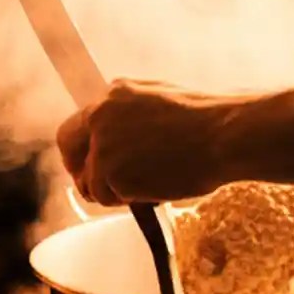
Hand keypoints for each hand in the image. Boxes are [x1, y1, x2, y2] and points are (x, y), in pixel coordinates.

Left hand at [56, 79, 247, 205]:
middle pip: (68, 149)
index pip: (78, 124)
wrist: (225, 135)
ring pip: (93, 182)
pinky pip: (112, 197)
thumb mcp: (158, 101)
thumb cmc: (206, 122)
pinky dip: (132, 199)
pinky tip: (157, 187)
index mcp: (113, 94)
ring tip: (151, 183)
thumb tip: (118, 140)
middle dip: (81, 171)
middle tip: (98, 187)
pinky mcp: (113, 174)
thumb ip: (129, 116)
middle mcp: (100, 117)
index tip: (89, 164)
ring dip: (116, 191)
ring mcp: (104, 146)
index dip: (82, 149)